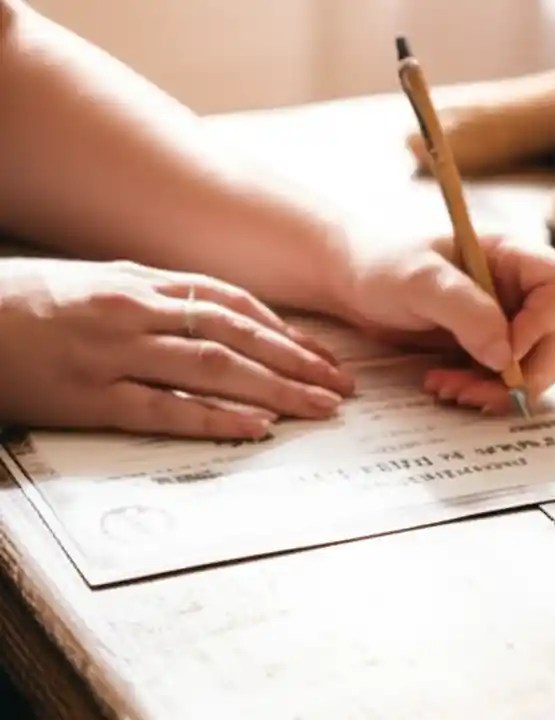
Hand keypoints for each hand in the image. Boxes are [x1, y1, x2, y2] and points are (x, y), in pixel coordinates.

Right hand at [0, 258, 353, 438]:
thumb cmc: (26, 304)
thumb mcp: (96, 284)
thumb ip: (154, 294)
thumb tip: (213, 311)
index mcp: (140, 283)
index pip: (232, 304)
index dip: (285, 330)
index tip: (323, 353)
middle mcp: (135, 313)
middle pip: (235, 336)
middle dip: (296, 361)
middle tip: (341, 386)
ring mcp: (113, 354)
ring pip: (212, 369)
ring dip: (274, 389)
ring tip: (318, 407)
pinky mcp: (88, 397)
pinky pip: (164, 410)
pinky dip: (215, 418)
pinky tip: (255, 427)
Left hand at [339, 234, 554, 412]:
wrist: (355, 285)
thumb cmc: (385, 266)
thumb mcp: (420, 281)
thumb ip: (465, 311)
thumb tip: (505, 356)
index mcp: (515, 258)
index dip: (546, 324)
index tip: (506, 349)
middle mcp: (522, 292)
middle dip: (522, 374)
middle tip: (475, 392)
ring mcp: (509, 323)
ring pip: (535, 368)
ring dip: (498, 390)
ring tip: (447, 389)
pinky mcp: (491, 350)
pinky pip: (506, 382)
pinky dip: (481, 393)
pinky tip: (443, 387)